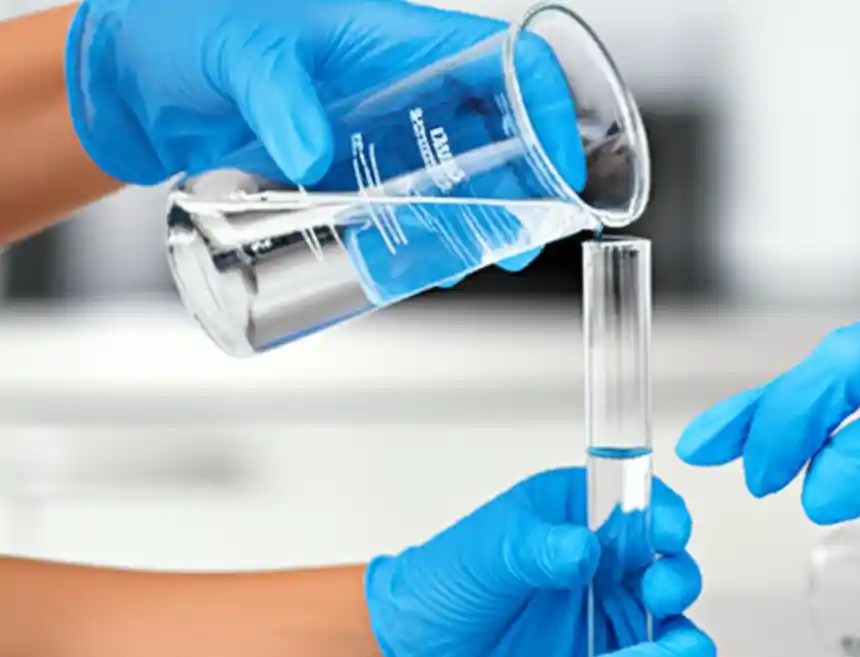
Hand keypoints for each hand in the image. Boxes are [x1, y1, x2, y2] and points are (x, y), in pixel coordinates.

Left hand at [66, 0, 585, 270]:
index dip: (547, 104)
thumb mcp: (238, 50)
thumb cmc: (185, 26)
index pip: (501, 61)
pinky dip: (421, 234)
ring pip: (454, 174)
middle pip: (492, 130)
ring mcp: (374, 132)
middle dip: (521, 184)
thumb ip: (276, 93)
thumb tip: (312, 154)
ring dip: (475, 218)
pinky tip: (420, 264)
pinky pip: (403, 204)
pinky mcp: (346, 171)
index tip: (564, 159)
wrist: (132, 75)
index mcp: (395, 39)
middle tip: (522, 236)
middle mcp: (398, 87)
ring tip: (473, 259)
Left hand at [364, 467, 699, 656]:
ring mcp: (603, 606)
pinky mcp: (601, 653)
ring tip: (670, 631)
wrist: (415, 650)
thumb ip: (537, 545)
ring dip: (677, 615)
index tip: (669, 530)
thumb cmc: (444, 581)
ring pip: (664, 607)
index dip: (661, 512)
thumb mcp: (487, 550)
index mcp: (573, 511)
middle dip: (673, 569)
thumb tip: (583, 546)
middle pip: (661, 556)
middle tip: (659, 585)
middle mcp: (598, 556)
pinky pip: (648, 653)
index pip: (633, 500)